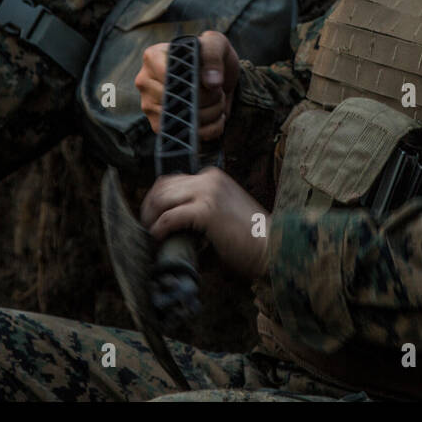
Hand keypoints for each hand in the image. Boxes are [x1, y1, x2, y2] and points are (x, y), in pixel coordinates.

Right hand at [135, 30, 239, 140]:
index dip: (194, 84)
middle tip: (217, 91)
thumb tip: (211, 83)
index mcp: (152, 57)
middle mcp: (145, 82)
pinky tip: (215, 116)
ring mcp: (150, 106)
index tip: (210, 82)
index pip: (167, 76)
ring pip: (183, 120)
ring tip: (216, 101)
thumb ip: (213, 55)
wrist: (216, 78)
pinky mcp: (160, 127)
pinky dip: (211, 129)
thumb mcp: (216, 44)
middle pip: (175, 100)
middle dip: (208, 99)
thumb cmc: (210, 57)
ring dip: (212, 113)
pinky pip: (188, 135)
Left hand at [141, 166, 269, 279]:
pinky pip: (170, 217)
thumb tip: (170, 224)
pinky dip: (160, 228)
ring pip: (162, 199)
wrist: (274, 245)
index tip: (152, 218)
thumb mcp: (222, 212)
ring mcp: (208, 192)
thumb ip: (199, 210)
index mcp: (213, 177)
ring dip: (151, 218)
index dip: (157, 200)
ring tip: (152, 235)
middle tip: (147, 228)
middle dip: (149, 208)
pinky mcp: (207, 210)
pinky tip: (159, 239)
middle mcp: (209, 178)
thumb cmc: (251, 236)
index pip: (171, 180)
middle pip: (162, 187)